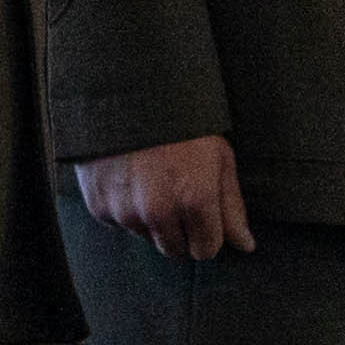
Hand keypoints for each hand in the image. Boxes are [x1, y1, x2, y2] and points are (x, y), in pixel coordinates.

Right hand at [75, 135, 254, 258]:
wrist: (126, 94)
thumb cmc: (182, 122)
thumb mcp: (219, 157)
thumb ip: (231, 207)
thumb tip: (245, 246)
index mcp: (194, 201)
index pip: (205, 250)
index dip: (207, 234)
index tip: (203, 214)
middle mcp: (158, 212)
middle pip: (174, 250)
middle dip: (180, 231)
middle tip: (177, 195)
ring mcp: (124, 211)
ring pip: (145, 236)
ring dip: (151, 219)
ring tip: (151, 180)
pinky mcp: (98, 207)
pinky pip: (118, 224)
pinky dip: (124, 209)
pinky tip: (129, 178)